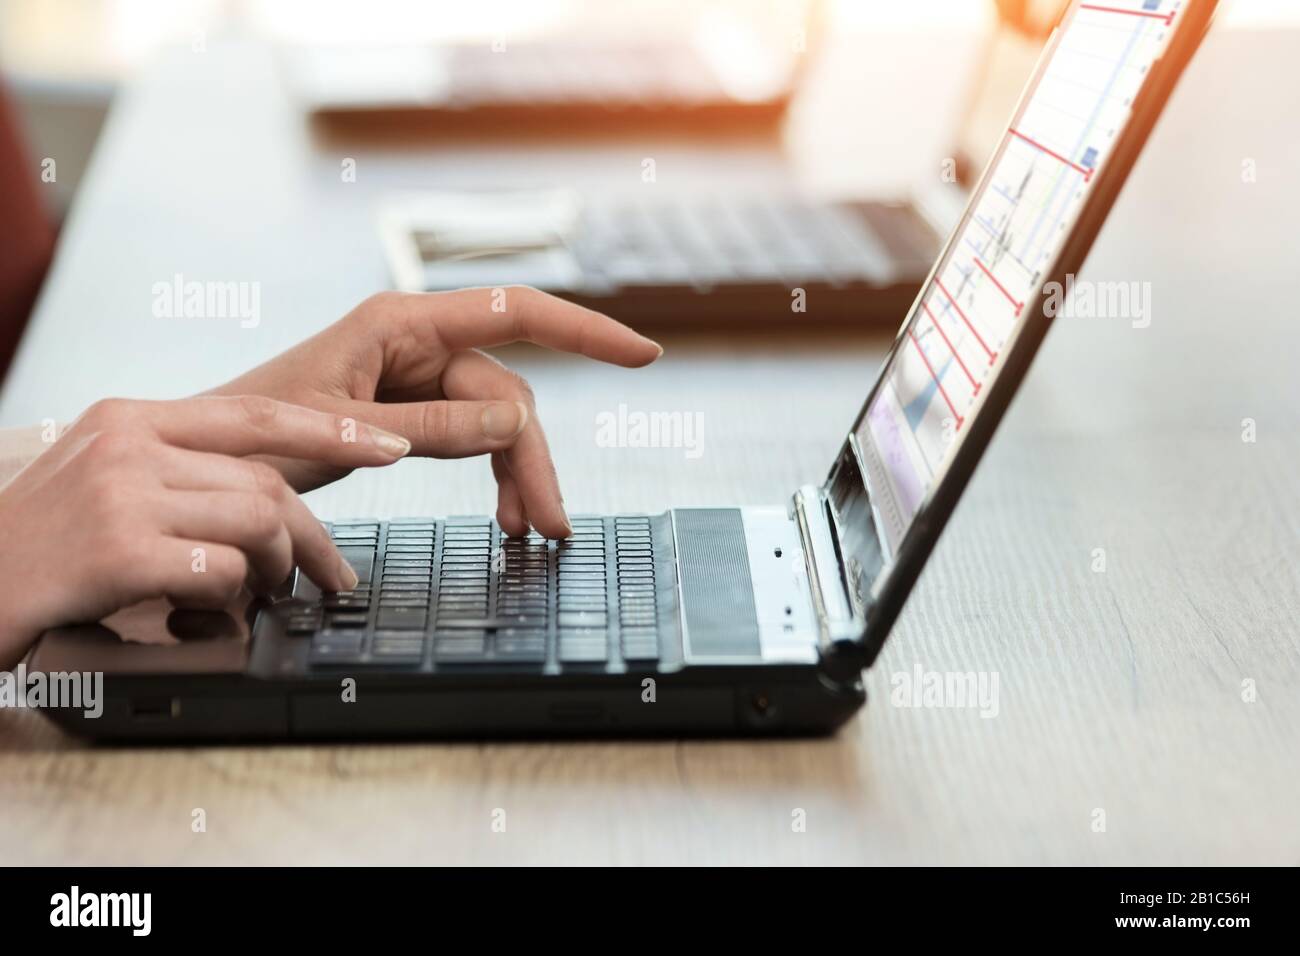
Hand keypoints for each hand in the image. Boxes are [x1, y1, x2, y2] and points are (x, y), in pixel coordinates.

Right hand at [0, 395, 408, 667]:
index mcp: (130, 417)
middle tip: (330, 577)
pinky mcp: (118, 550)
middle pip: (269, 481)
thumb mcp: (101, 481)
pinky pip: (223, 571)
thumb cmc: (37, 547)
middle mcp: (128, 443)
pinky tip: (203, 615)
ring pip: (258, 522)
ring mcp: (122, 493)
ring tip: (262, 598)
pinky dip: (231, 602)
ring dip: (277, 572)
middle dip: (313, 539)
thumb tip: (268, 505)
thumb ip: (176, 472)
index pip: (257, 413)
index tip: (387, 445)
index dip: (333, 429)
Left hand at [207, 287, 660, 538]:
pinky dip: (491, 474)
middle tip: (552, 526)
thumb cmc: (251, 433)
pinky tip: (503, 512)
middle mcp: (416, 340)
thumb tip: (513, 425)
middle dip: (533, 460)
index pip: (516, 312)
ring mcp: (415, 374)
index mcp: (399, 322)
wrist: (204, 458)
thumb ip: (430, 427)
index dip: (585, 331)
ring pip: (496, 422)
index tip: (642, 354)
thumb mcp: (343, 434)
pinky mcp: (410, 407)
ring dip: (517, 475)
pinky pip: (471, 436)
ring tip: (529, 530)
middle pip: (508, 393)